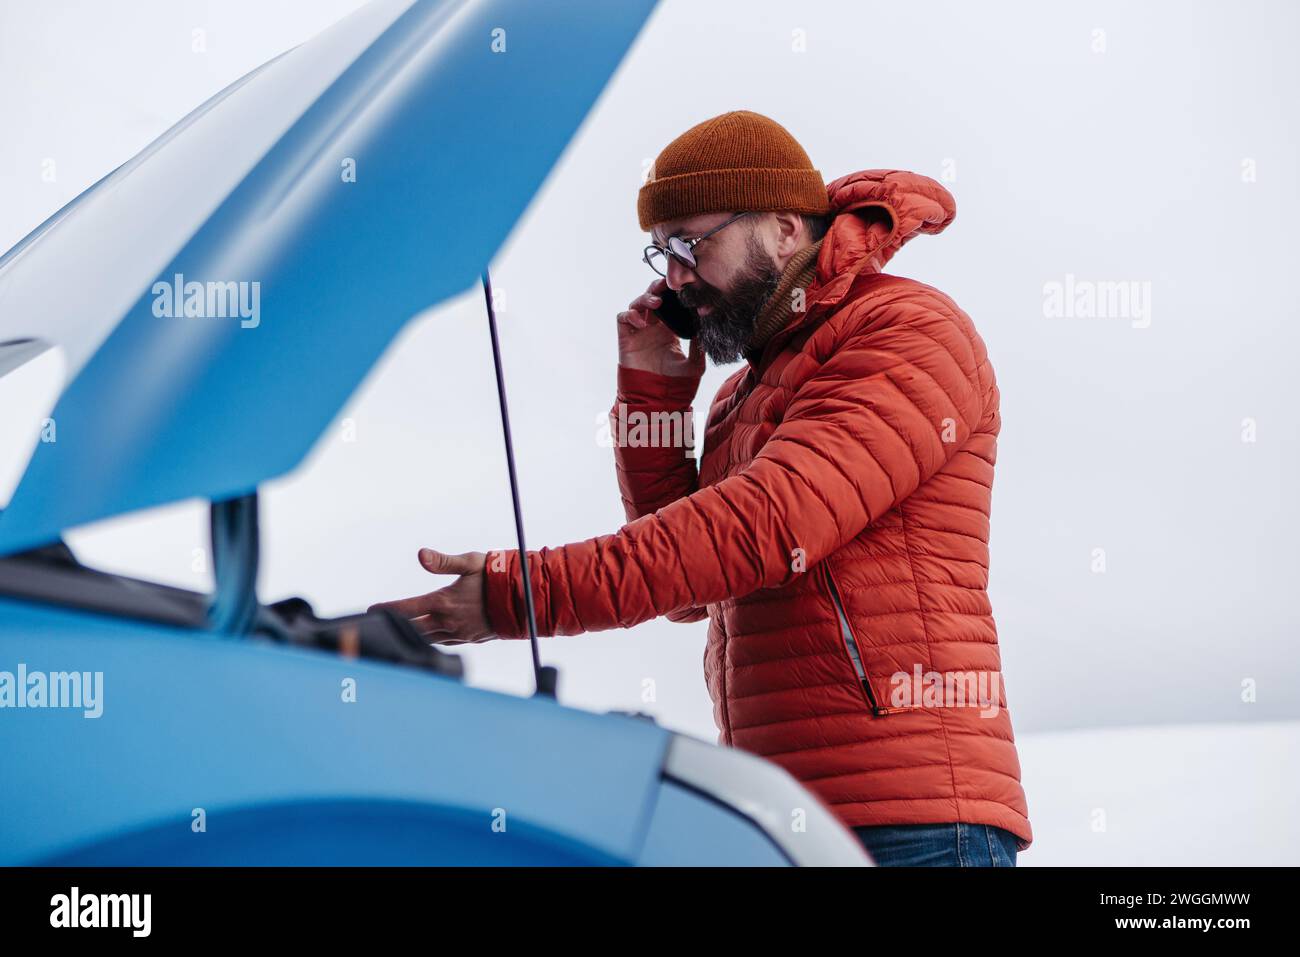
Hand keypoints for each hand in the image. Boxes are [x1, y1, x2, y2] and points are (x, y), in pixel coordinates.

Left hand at [367, 548, 494, 644]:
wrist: (526, 600)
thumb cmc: (498, 576)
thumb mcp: (470, 562)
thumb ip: (443, 562)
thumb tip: (420, 555)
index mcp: (443, 602)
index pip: (406, 610)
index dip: (386, 610)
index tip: (371, 610)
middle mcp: (448, 622)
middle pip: (412, 628)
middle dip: (396, 625)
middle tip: (380, 621)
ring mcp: (459, 634)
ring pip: (427, 638)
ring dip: (412, 633)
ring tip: (400, 628)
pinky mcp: (470, 639)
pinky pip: (444, 641)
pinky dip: (432, 638)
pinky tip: (429, 633)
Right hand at [617, 278, 704, 377]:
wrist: (657, 399)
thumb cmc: (676, 384)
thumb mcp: (695, 363)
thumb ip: (700, 345)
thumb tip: (706, 325)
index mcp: (670, 329)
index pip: (670, 303)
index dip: (673, 293)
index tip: (683, 288)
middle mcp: (654, 327)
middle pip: (652, 297)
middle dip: (658, 288)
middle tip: (667, 286)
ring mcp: (639, 331)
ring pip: (637, 303)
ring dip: (645, 298)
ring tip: (656, 303)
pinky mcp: (626, 337)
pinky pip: (623, 317)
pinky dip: (631, 314)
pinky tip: (643, 323)